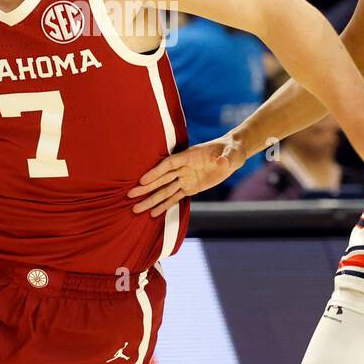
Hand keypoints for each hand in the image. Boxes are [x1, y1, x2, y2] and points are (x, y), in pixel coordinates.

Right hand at [127, 137, 246, 216]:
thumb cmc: (232, 150)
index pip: (168, 165)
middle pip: (162, 179)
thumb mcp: (232, 153)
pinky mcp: (190, 187)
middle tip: (131, 195)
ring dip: (151, 199)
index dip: (155, 172)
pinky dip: (164, 205)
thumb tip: (221, 162)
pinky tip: (153, 213)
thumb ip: (226, 157)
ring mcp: (185, 178)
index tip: (142, 180)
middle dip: (147, 187)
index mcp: (189, 156)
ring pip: (165, 190)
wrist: (232, 154)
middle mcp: (184, 167)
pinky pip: (175, 198)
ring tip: (136, 208)